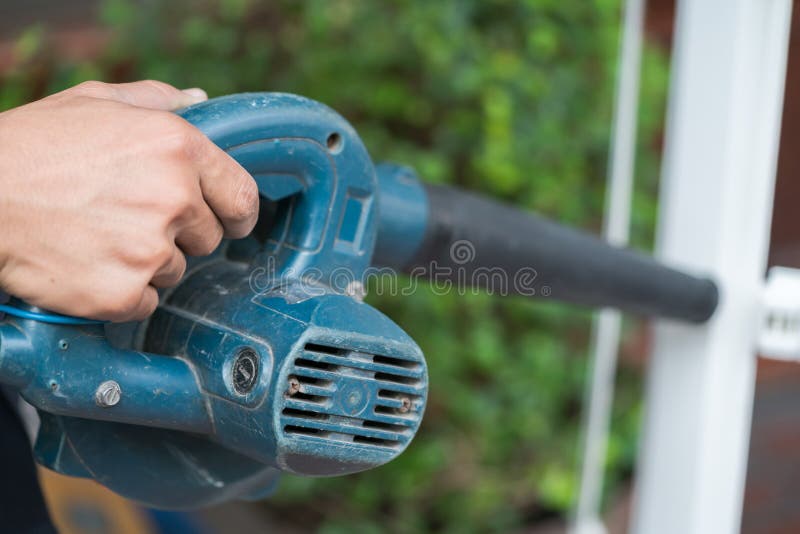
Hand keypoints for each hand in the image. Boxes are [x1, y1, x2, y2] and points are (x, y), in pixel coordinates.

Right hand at [0, 80, 258, 320]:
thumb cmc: (34, 145)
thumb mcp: (96, 102)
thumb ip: (158, 101)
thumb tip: (202, 101)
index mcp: (178, 147)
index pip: (242, 196)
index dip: (238, 213)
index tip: (231, 222)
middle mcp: (173, 199)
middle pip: (208, 238)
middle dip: (180, 234)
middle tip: (130, 218)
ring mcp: (149, 251)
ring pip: (175, 271)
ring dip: (148, 263)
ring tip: (100, 236)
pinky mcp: (123, 294)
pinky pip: (147, 301)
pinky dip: (124, 292)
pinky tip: (91, 264)